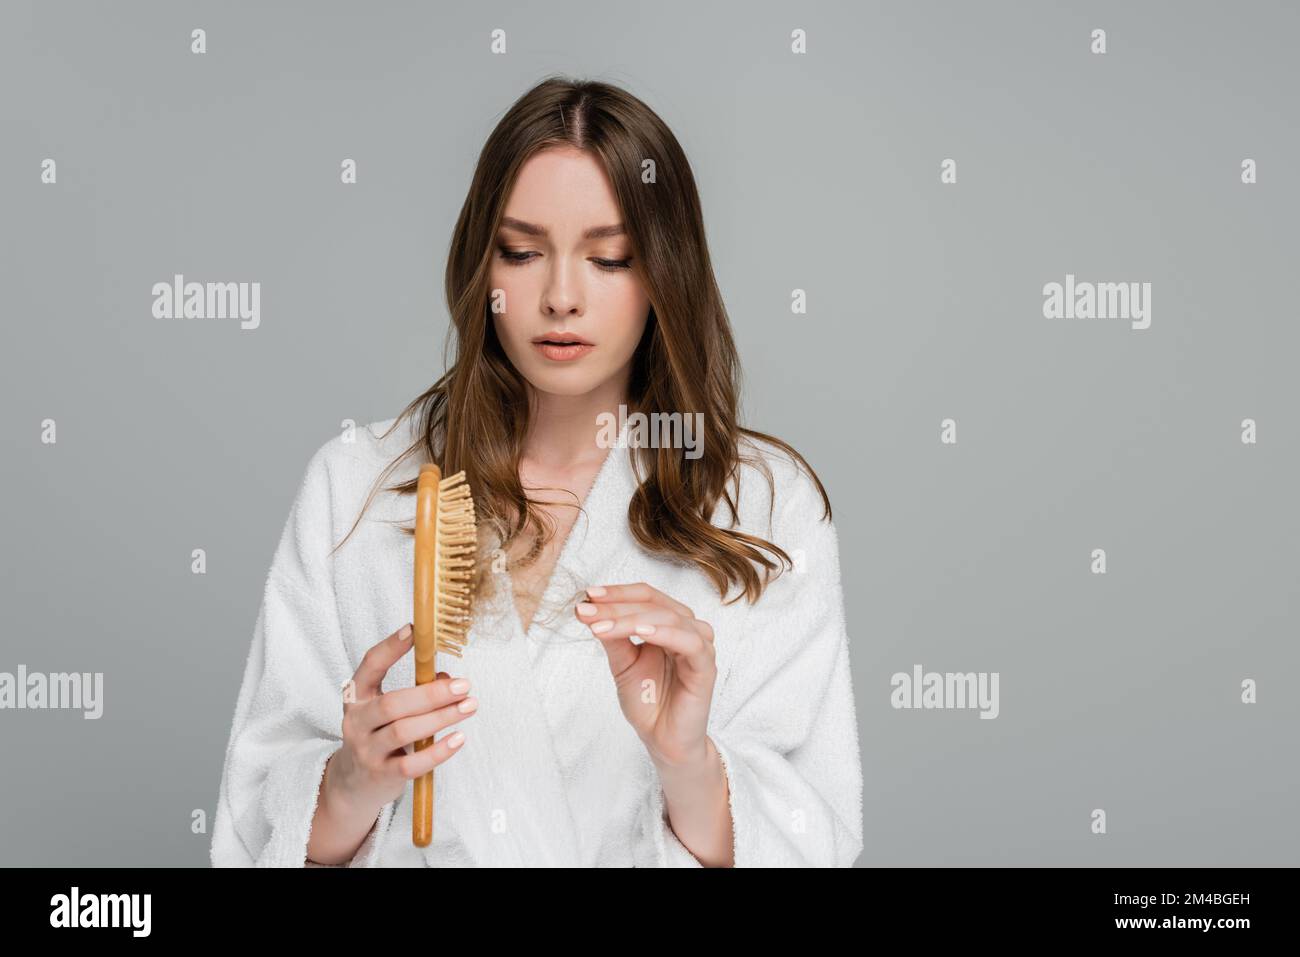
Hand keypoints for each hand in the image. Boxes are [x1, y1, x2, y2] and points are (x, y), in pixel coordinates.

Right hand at [325, 622, 477, 816]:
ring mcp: (366, 750)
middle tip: (464, 685)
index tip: (414, 630)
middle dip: (431, 694)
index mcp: (356, 697)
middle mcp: (356, 722)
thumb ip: (416, 691)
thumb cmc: (378, 735)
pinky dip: (438, 751)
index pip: (369, 666)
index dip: (390, 647)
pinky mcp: (381, 775)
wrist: (353, 784)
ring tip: (469, 706)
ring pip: (403, 732)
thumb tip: (450, 679)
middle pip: (392, 704)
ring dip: (441, 718)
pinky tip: (459, 739)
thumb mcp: (388, 710)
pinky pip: (412, 764)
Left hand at [576, 582, 716, 769]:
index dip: (617, 593)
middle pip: (654, 604)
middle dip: (617, 606)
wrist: (662, 740)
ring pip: (669, 618)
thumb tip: (589, 608)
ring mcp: (699, 646)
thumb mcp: (622, 663)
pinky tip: (642, 634)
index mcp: (668, 624)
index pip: (645, 596)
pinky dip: (665, 634)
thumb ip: (612, 636)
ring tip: (602, 627)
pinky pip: (690, 643)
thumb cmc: (647, 700)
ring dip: (632, 619)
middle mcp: (686, 629)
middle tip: (586, 611)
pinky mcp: (706, 667)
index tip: (586, 596)